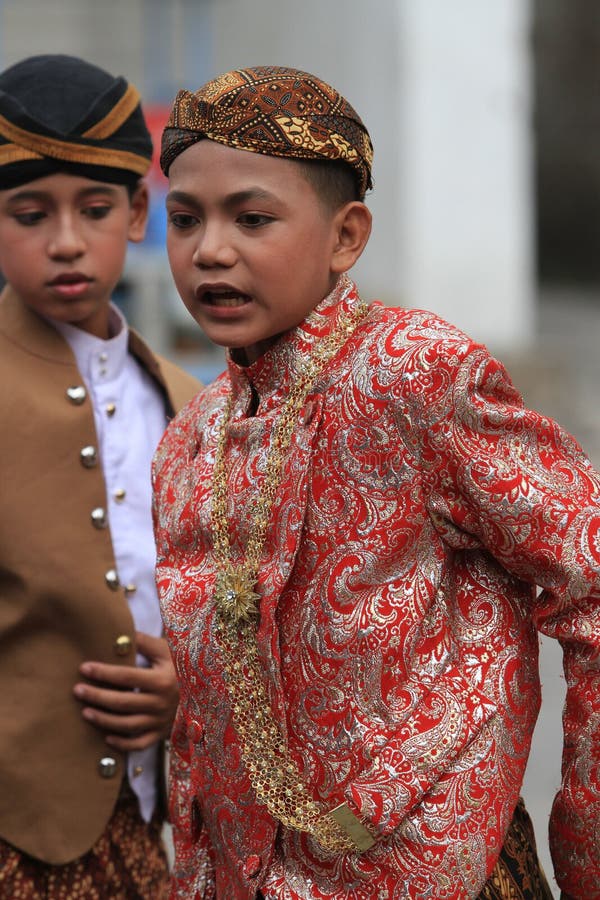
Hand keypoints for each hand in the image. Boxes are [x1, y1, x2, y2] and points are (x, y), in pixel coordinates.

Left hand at [73, 632, 178, 751]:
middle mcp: (160, 703)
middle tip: (77, 690)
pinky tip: (105, 737)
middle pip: (122, 702)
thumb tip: (119, 632)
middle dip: (97, 696)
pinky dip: (122, 743)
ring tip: (85, 712)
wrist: (206, 692)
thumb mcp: (168, 651)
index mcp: (162, 680)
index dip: (104, 672)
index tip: (84, 668)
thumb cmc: (181, 667)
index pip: (126, 677)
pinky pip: (139, 743)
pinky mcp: (161, 735)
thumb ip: (144, 642)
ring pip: (126, 725)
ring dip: (103, 720)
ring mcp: (160, 721)